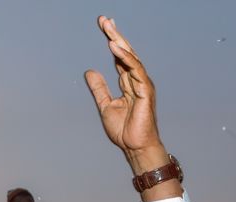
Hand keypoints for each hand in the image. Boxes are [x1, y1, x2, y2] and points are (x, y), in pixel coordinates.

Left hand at [83, 15, 166, 170]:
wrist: (135, 148)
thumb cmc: (124, 131)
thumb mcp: (105, 106)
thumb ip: (99, 88)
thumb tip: (89, 71)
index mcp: (128, 83)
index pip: (119, 57)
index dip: (112, 40)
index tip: (103, 25)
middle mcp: (136, 80)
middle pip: (125, 52)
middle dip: (115, 34)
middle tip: (104, 19)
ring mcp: (142, 84)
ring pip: (131, 57)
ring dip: (119, 42)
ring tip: (108, 29)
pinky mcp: (146, 90)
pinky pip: (135, 69)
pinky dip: (125, 57)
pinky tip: (115, 47)